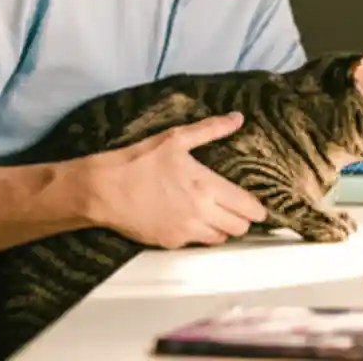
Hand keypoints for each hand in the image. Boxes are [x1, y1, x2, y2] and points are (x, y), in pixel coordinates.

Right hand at [78, 112, 266, 248]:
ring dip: (223, 228)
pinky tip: (192, 220)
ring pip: (220, 238)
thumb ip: (211, 129)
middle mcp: (200, 213)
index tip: (259, 207)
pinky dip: (200, 234)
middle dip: (243, 219)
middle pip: (239, 227)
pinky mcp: (170, 242)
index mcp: (206, 187)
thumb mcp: (176, 138)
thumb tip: (237, 118)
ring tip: (217, 215)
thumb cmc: (139, 161)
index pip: (247, 207)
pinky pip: (196, 243)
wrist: (103, 190)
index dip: (257, 209)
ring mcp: (185, 231)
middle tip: (238, 209)